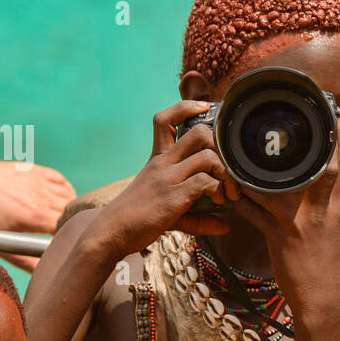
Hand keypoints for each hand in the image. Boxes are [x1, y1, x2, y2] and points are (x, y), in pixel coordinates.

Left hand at [0, 151, 76, 270]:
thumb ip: (24, 259)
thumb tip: (44, 273)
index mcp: (34, 216)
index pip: (69, 231)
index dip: (71, 240)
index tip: (67, 248)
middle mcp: (41, 196)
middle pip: (73, 214)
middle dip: (72, 226)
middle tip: (66, 237)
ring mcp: (38, 180)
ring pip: (70, 196)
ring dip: (70, 208)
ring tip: (63, 221)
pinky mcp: (32, 169)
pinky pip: (60, 180)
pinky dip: (64, 190)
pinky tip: (58, 200)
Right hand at [93, 101, 232, 258]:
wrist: (111, 232)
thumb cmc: (138, 219)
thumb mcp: (166, 207)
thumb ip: (198, 215)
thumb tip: (225, 226)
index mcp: (157, 158)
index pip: (165, 119)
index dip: (186, 107)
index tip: (204, 109)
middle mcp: (162, 163)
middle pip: (198, 132)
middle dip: (221, 146)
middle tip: (228, 168)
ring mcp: (168, 178)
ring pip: (207, 156)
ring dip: (225, 172)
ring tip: (228, 191)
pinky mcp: (173, 197)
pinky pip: (204, 182)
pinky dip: (218, 190)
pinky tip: (220, 202)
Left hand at [228, 115, 339, 310]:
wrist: (321, 298)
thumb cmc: (325, 266)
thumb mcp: (332, 231)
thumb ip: (324, 207)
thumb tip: (320, 187)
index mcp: (335, 210)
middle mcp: (318, 212)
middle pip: (318, 169)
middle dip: (311, 143)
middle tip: (295, 118)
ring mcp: (297, 223)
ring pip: (274, 187)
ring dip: (253, 169)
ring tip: (239, 149)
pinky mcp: (277, 236)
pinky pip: (253, 212)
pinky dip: (239, 200)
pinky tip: (227, 188)